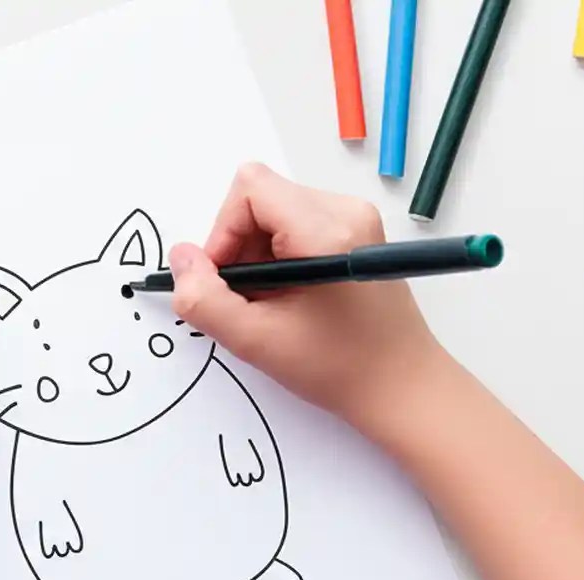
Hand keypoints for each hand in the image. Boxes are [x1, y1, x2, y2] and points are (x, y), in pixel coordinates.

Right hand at [169, 163, 445, 426]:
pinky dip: (279, 258)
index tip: (226, 280)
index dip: (223, 232)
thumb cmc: (340, 368)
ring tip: (274, 303)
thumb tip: (181, 259)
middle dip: (240, 248)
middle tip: (250, 300)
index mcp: (326, 231)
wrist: (403, 387)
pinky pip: (295, 225)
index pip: (250, 188)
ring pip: (275, 212)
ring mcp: (355, 219)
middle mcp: (345, 211)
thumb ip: (205, 299)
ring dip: (258, 256)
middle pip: (261, 199)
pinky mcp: (356, 232)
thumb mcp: (256, 341)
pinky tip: (291, 297)